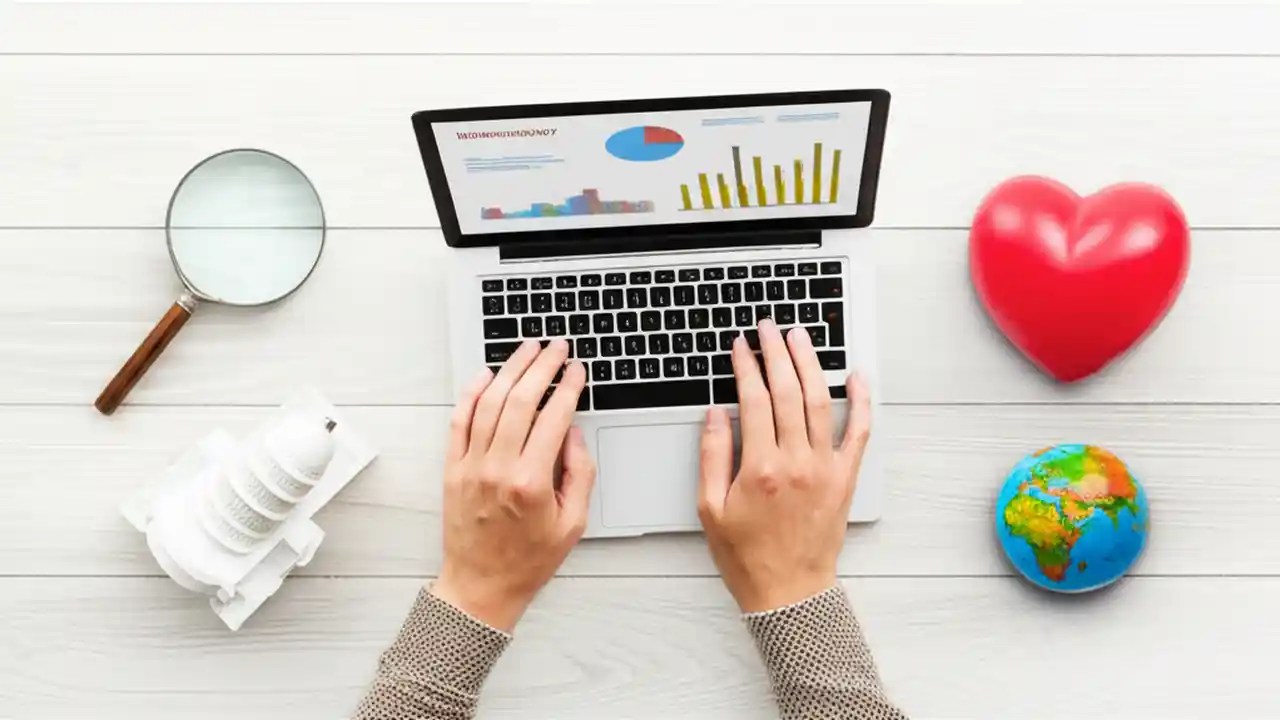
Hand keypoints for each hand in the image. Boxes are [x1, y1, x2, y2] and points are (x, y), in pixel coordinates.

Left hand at [431, 339, 595, 631]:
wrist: (481, 586)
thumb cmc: (528, 561)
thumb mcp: (574, 524)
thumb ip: (580, 474)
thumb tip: (573, 434)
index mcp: (532, 482)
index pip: (554, 417)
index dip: (569, 387)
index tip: (577, 370)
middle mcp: (498, 468)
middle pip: (521, 400)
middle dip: (542, 366)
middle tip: (556, 348)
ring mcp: (471, 466)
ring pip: (489, 402)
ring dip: (510, 370)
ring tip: (527, 350)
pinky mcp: (452, 469)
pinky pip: (459, 421)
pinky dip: (472, 394)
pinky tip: (487, 375)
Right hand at [697, 320, 870, 612]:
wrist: (788, 591)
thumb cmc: (747, 555)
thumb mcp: (710, 508)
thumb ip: (711, 455)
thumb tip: (714, 413)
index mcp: (759, 468)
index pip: (752, 400)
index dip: (745, 366)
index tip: (739, 346)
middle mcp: (795, 462)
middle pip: (786, 391)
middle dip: (775, 352)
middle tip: (767, 328)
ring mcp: (824, 468)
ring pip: (820, 402)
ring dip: (810, 364)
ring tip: (800, 337)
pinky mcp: (844, 478)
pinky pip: (859, 432)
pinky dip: (861, 401)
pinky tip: (856, 376)